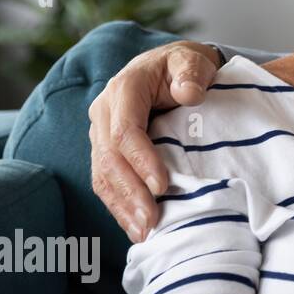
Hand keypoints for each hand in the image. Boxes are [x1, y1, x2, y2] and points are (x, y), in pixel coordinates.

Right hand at [88, 41, 222, 241]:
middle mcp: (104, 112)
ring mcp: (101, 133)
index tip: (163, 186)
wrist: (170, 67)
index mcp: (123, 90)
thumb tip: (189, 94)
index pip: (125, 131)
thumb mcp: (192, 62)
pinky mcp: (105, 149)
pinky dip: (119, 205)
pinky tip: (135, 227)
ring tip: (144, 232)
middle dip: (131, 192)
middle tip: (151, 221)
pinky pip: (105, 180)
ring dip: (122, 206)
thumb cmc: (184, 67)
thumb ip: (192, 74)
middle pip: (110, 158)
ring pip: (103, 174)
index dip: (141, 161)